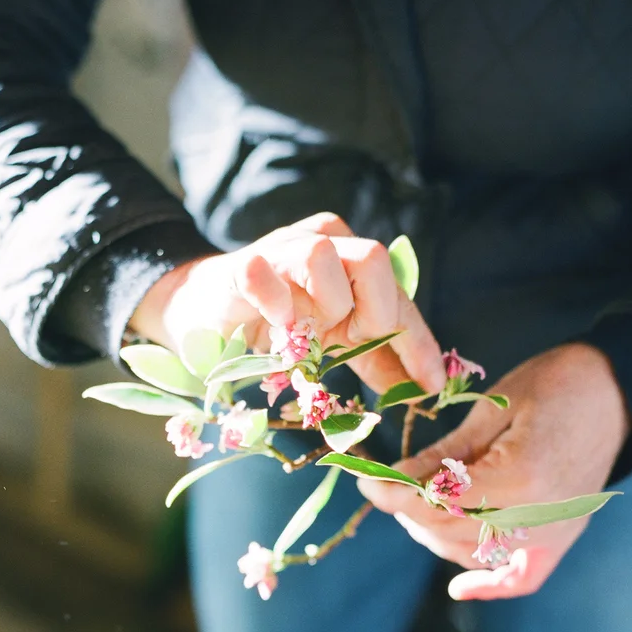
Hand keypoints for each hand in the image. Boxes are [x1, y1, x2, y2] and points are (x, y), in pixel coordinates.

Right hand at [130, 212, 446, 394]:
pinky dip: (274, 302)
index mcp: (350, 259)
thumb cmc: (274, 323)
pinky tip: (276, 325)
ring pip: (321, 255)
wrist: (202, 312)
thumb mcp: (333, 341)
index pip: (397, 296)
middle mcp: (321, 244)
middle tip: (353, 340)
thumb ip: (374, 358)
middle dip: (374, 310)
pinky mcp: (237, 267)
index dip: (416, 341)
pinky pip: (261, 273)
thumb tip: (421, 387)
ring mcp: (278, 250)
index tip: (430, 384)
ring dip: (324, 304)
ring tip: (306, 332)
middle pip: (373, 257)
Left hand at [359, 344, 631, 599]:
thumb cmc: (554, 386)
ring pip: (471, 554)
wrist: (618, 392)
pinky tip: (459, 587)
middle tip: (388, 486)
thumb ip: (440, 456)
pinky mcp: (562, 539)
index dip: (395, 494)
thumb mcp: (490, 412)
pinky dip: (487, 584)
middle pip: (450, 532)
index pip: (439, 502)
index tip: (367, 482)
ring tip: (418, 504)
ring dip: (435, 534)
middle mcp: (539, 517)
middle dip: (410, 511)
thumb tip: (390, 482)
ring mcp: (554, 534)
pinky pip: (521, 578)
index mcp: (521, 478)